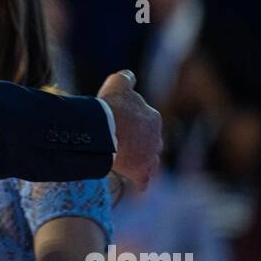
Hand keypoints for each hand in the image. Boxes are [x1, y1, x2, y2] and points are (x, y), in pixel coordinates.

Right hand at [98, 69, 161, 191]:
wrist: (105, 132)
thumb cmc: (111, 107)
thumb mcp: (117, 84)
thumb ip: (125, 78)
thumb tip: (130, 75)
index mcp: (153, 117)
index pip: (147, 122)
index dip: (134, 124)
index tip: (121, 125)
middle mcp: (156, 137)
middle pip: (151, 142)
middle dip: (141, 144)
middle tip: (124, 145)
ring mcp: (150, 156)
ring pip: (151, 161)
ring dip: (142, 162)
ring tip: (130, 164)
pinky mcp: (142, 172)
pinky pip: (144, 181)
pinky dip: (141, 183)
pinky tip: (138, 185)